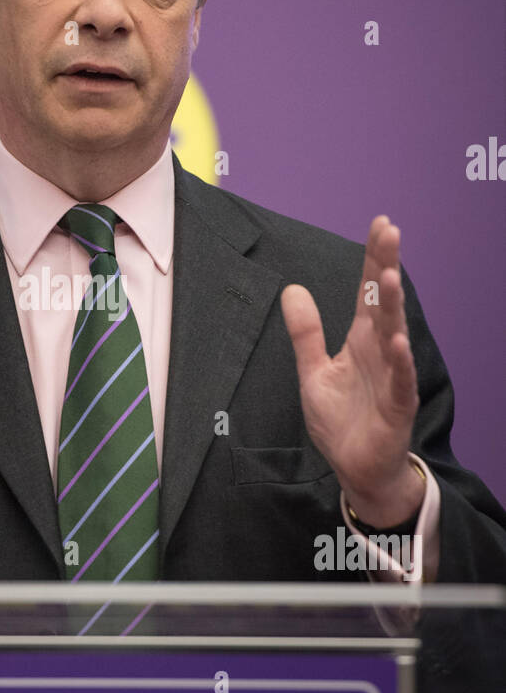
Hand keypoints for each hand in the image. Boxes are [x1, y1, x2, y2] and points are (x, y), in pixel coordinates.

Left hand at [280, 216, 421, 525]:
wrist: (356, 469)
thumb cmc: (341, 421)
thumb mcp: (313, 372)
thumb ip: (305, 332)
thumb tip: (293, 289)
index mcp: (361, 340)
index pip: (369, 291)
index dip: (374, 258)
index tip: (380, 224)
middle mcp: (380, 351)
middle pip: (385, 302)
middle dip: (387, 266)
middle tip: (390, 231)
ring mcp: (391, 376)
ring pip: (394, 334)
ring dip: (393, 306)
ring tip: (391, 276)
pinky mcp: (396, 405)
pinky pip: (400, 379)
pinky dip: (399, 360)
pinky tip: (397, 340)